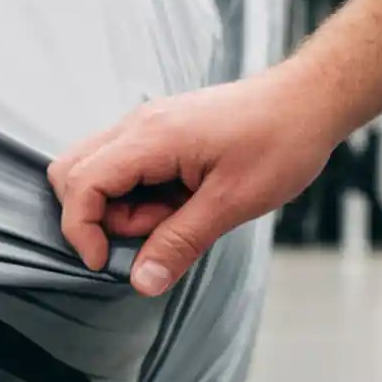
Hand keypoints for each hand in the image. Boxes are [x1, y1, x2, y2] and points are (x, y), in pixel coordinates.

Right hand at [47, 71, 341, 295]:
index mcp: (150, 138)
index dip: (81, 229)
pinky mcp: (158, 134)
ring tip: (175, 213)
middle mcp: (137, 126)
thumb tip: (141, 281)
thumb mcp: (233, 202)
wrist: (310, 99)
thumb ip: (180, 242)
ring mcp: (145, 127)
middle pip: (71, 173)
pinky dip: (138, 195)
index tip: (105, 261)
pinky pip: (123, 169)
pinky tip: (179, 200)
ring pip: (95, 172)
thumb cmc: (281, 139)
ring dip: (121, 207)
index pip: (81, 183)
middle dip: (97, 216)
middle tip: (150, 232)